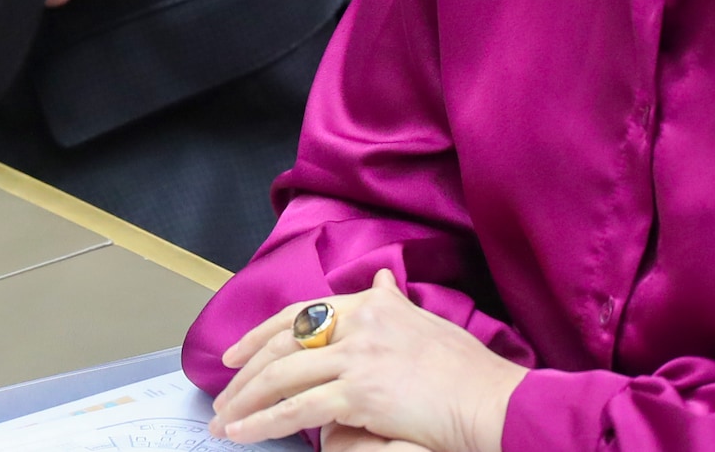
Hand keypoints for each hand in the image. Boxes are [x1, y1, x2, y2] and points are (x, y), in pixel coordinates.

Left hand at [209, 270, 523, 451]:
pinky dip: (264, 423)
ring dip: (245, 401)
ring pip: (282, 376)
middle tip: (222, 394)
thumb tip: (380, 279)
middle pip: (282, 344)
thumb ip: (394, 302)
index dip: (260, 335)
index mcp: (370, 304)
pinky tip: (243, 433)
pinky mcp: (360, 393)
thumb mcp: (425, 321)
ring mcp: (357, 357)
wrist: (492, 401)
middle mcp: (359, 323)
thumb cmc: (466, 371)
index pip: (299, 315)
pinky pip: (298, 409)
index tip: (236, 355)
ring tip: (223, 421)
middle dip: (245, 374)